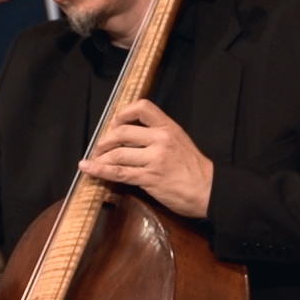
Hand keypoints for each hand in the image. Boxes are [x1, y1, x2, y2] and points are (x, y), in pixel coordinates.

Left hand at [76, 99, 215, 217]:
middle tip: (99, 148)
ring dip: (101, 158)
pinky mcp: (149, 178)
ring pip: (117, 154)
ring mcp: (155, 159)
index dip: (123, 113)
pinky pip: (119, 173)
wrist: (210, 191)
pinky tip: (88, 169)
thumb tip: (131, 139)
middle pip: (122, 132)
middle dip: (105, 141)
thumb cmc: (196, 170)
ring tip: (93, 161)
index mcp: (169, 128)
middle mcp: (161, 140)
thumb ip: (159, 137)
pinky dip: (100, 170)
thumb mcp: (181, 143)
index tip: (115, 123)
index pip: (142, 108)